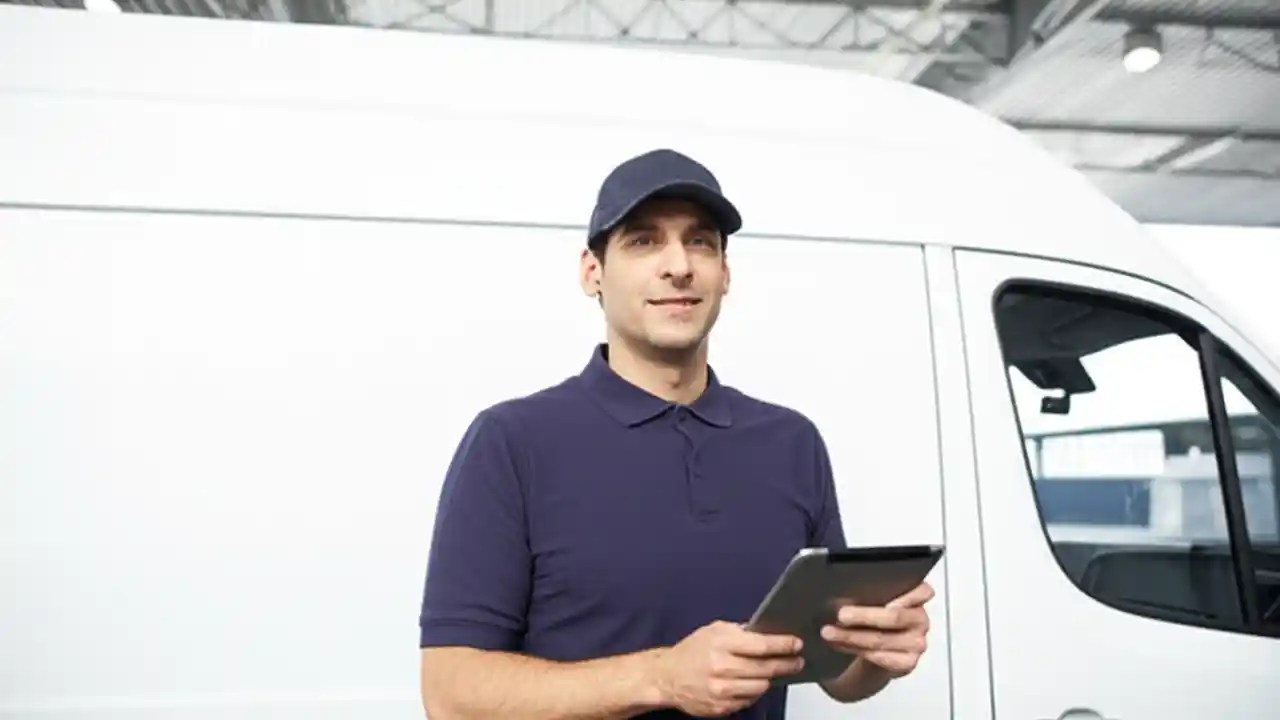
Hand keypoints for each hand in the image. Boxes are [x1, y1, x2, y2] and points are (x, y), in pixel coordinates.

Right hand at [651, 620, 803, 716]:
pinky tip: (754, 682)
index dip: (783, 645)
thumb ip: (740, 631)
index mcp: (721, 643)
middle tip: (797, 660)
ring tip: (775, 671)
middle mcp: (721, 667)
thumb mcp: (713, 630)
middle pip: (766, 668)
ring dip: (770, 679)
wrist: (667, 676)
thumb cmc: (691, 651)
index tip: (796, 644)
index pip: (761, 645)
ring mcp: (721, 690)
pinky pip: (749, 699)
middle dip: (786, 663)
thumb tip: (767, 632)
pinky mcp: (721, 706)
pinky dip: (754, 691)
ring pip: (761, 686)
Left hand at [820, 581, 933, 678]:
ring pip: (882, 639)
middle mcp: (920, 619)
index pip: (923, 590)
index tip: (878, 592)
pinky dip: (855, 649)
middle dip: (864, 615)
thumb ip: (869, 593)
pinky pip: (880, 657)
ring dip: (852, 636)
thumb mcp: (873, 599)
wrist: (875, 649)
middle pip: (894, 616)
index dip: (904, 593)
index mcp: (918, 596)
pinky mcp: (908, 662)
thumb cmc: (872, 616)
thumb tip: (842, 592)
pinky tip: (839, 644)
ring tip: (829, 632)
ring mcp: (917, 642)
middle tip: (841, 615)